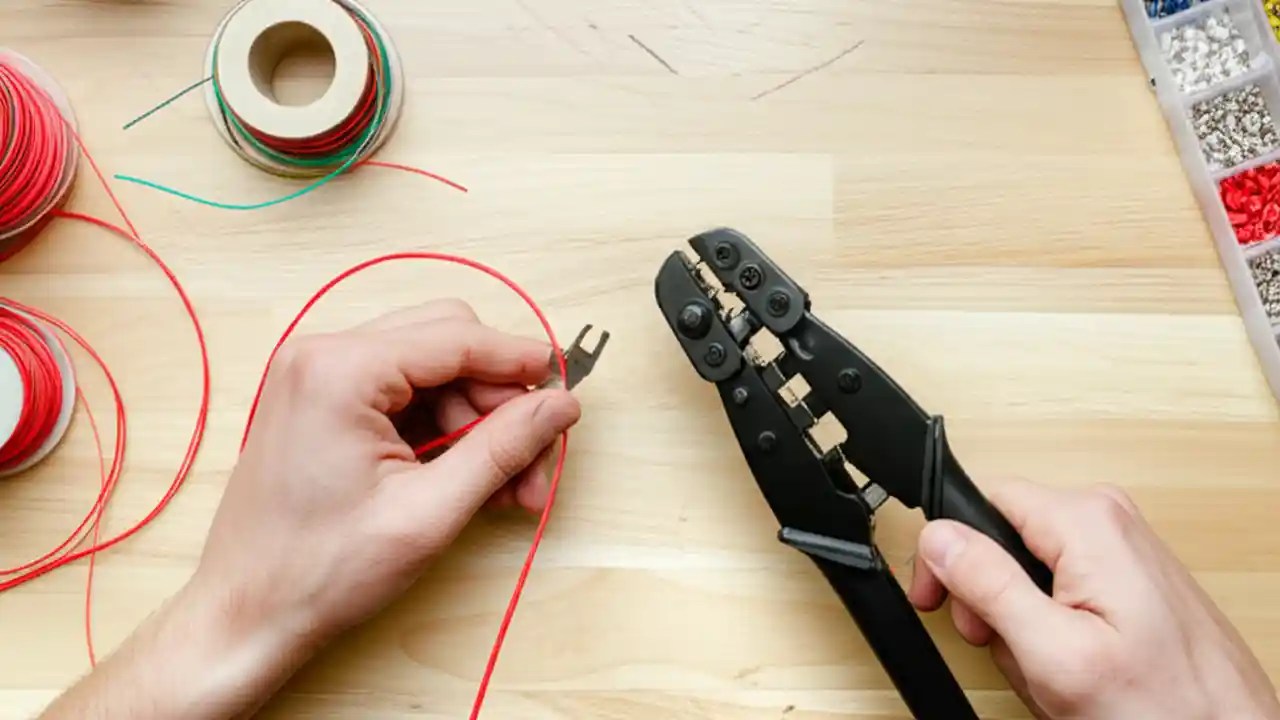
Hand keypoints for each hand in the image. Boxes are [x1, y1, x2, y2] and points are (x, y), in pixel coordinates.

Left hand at [198, 299, 579, 646]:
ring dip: (478, 422)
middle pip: (447, 343)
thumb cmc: (319, 572)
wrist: (247, 615)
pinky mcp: (323, 403)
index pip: (457, 338)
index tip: (568, 391)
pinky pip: (405, 395)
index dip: (521, 363)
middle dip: (498, 400)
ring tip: (508, 490)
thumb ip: (502, 448)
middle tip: (532, 461)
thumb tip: (560, 405)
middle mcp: (323, 356)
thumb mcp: (428, 512)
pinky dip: (445, 430)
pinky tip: (471, 480)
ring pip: (433, 371)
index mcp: (339, 370)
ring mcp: (319, 377)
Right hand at [909, 480, 1279, 719]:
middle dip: (989, 599)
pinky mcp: (1127, 574)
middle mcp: (1108, 520)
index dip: (947, 553)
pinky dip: (1050, 627)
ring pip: (1027, 567)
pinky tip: (1067, 661)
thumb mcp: (1054, 652)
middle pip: (1002, 536)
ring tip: (1047, 667)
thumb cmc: (1163, 707)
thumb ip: (990, 586)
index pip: (980, 500)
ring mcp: (1121, 547)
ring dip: (1020, 623)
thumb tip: (940, 538)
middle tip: (1002, 647)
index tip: (938, 601)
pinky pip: (1059, 585)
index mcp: (1087, 521)